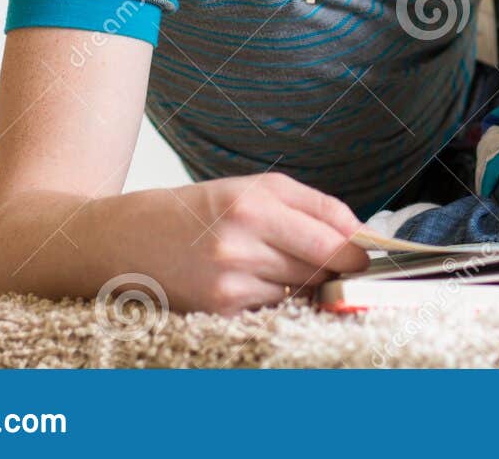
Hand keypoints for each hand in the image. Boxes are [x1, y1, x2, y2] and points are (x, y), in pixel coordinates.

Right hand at [105, 172, 370, 314]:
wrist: (125, 240)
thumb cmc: (199, 210)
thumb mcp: (255, 187)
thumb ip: (314, 205)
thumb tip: (363, 232)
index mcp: (254, 203)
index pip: (332, 234)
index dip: (361, 248)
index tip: (373, 253)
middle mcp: (241, 243)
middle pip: (322, 265)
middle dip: (339, 266)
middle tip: (342, 263)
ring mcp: (229, 283)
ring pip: (302, 289)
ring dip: (308, 283)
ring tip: (282, 265)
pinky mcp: (219, 311)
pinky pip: (274, 309)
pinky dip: (279, 300)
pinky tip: (260, 283)